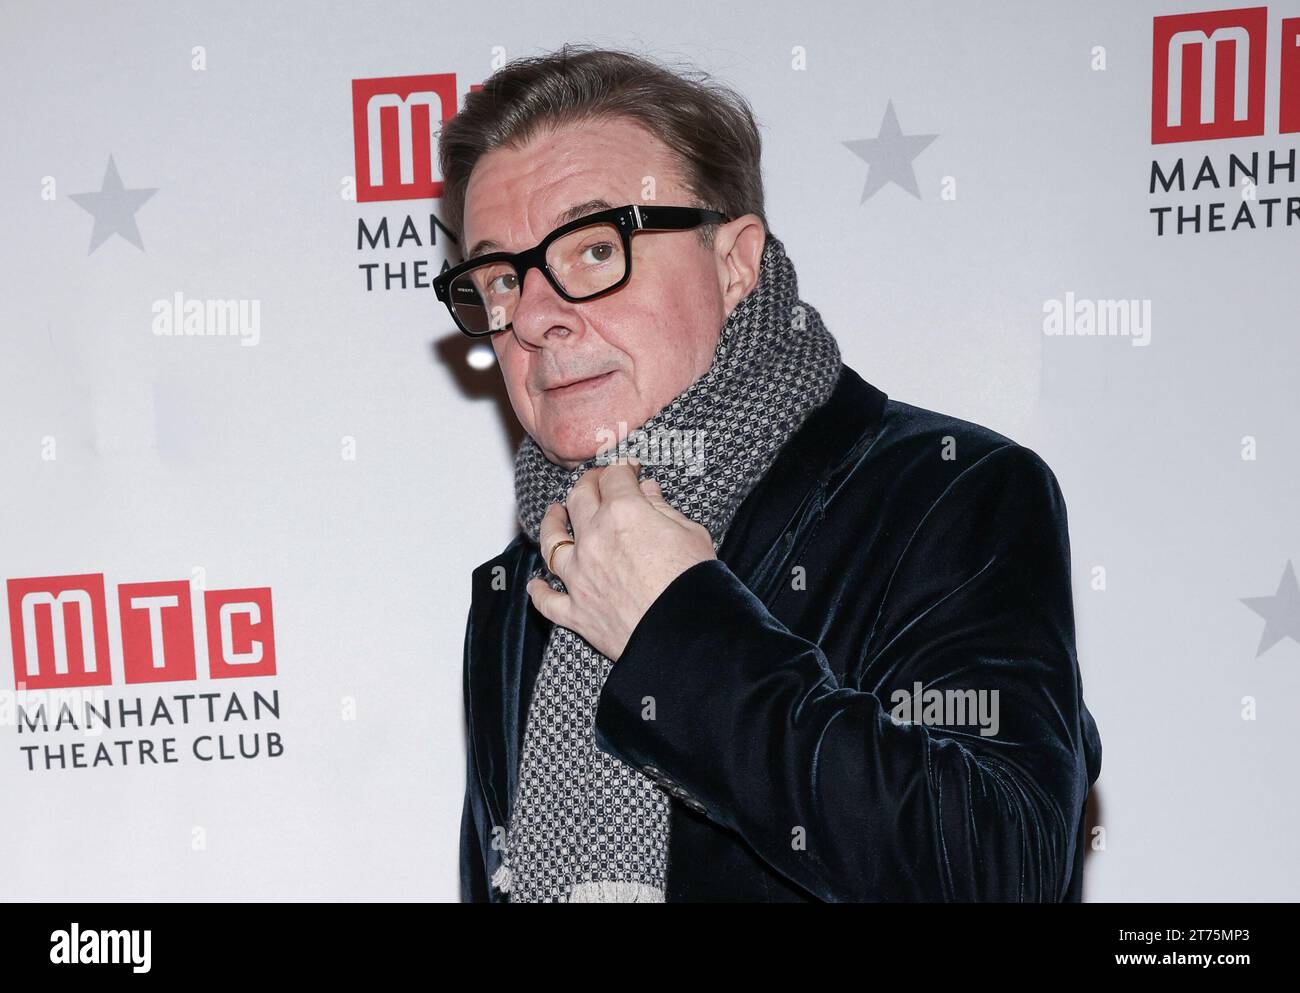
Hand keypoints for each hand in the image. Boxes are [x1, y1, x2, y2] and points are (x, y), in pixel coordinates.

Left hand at [526, 459, 717, 660]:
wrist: (686, 636)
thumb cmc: (694, 584)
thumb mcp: (690, 534)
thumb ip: (663, 509)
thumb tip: (648, 491)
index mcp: (624, 513)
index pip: (614, 477)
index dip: (623, 469)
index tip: (630, 471)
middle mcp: (594, 539)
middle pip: (578, 498)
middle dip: (588, 484)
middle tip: (596, 483)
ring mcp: (579, 576)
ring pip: (551, 542)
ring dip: (551, 524)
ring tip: (554, 514)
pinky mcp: (576, 611)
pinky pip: (547, 601)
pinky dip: (539, 592)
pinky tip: (536, 585)